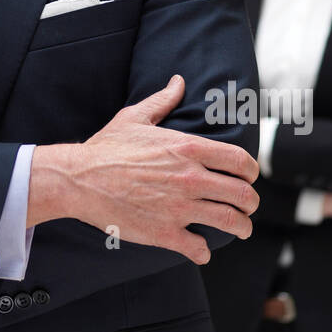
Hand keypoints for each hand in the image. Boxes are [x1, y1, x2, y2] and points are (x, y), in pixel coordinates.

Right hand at [30, 75, 258, 264]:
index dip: (251, 171)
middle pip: (243, 194)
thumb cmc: (106, 147)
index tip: (248, 177)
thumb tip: (178, 81)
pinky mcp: (165, 232)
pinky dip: (204, 250)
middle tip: (247, 206)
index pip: (241, 161)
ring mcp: (179, 207)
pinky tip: (200, 247)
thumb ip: (163, 100)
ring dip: (241, 228)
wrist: (80, 179)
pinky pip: (200, 248)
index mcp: (188, 148)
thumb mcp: (135, 117)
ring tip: (240, 229)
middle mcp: (190, 177)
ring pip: (231, 222)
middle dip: (251, 203)